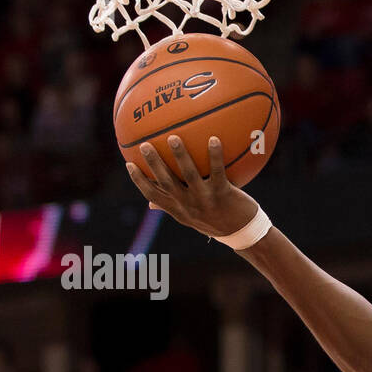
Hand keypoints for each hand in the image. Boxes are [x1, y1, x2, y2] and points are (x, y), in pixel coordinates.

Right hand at [126, 136, 259, 238]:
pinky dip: (215, 155)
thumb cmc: (216, 222)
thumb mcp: (191, 218)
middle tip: (145, 144)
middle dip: (154, 163)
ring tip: (173, 137)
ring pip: (190, 175)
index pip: (153, 195)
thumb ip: (171, 207)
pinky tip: (214, 138)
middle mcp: (189, 205)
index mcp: (178, 209)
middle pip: (167, 182)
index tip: (128, 164)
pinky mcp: (223, 194)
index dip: (139, 180)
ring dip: (181, 156)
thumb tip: (149, 203)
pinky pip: (217, 171)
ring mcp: (206, 199)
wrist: (243, 233)